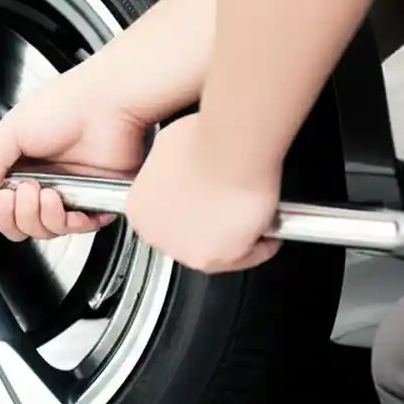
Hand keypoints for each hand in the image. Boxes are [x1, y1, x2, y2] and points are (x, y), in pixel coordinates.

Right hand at [0, 64, 146, 241]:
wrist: (105, 104)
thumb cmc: (64, 105)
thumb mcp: (12, 130)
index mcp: (23, 166)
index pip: (4, 208)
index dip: (1, 211)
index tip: (3, 196)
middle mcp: (46, 182)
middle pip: (24, 226)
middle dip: (21, 215)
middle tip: (26, 190)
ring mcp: (71, 192)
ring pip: (49, 230)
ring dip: (44, 216)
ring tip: (49, 192)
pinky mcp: (96, 199)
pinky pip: (81, 229)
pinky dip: (72, 223)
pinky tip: (67, 203)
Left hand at [126, 114, 281, 272]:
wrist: (227, 152)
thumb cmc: (203, 143)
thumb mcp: (169, 146)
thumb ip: (168, 168)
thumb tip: (183, 169)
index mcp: (138, 209)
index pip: (166, 218)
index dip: (193, 209)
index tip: (208, 204)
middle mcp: (155, 234)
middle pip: (188, 237)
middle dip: (212, 226)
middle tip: (232, 210)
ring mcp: (181, 250)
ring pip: (214, 251)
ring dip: (234, 238)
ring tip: (251, 220)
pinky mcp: (211, 260)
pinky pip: (243, 258)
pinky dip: (259, 245)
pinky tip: (265, 230)